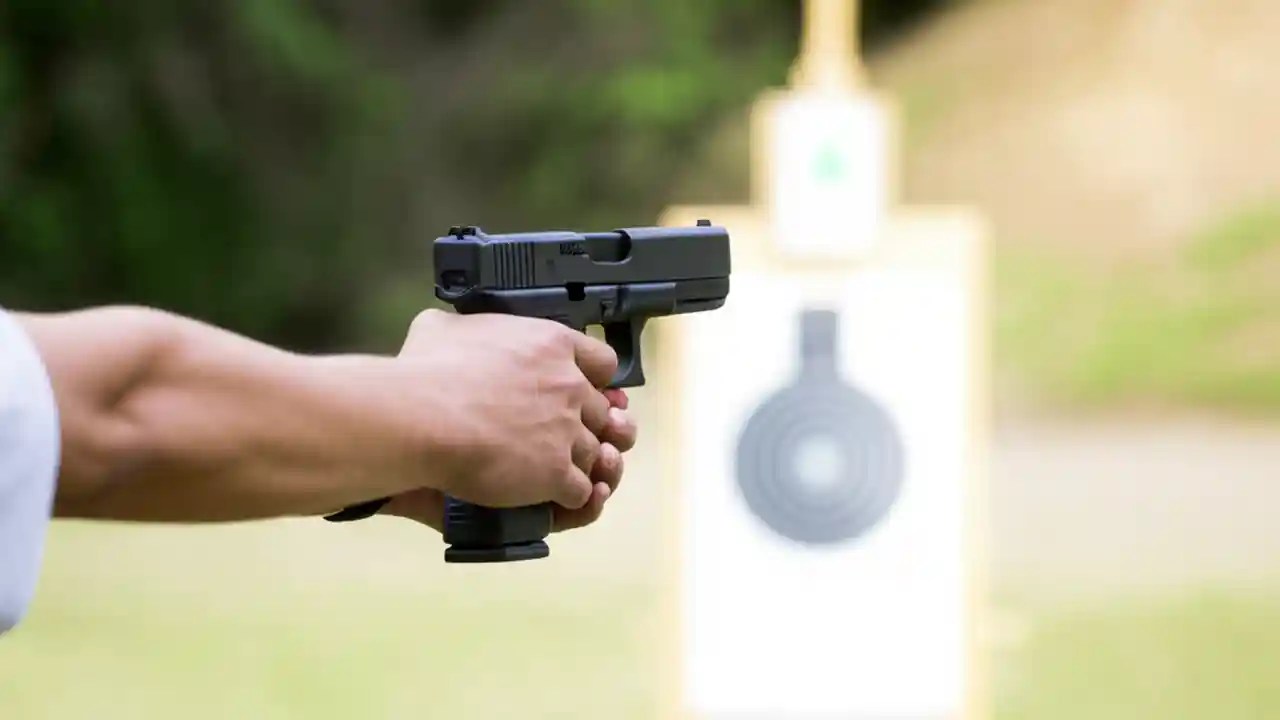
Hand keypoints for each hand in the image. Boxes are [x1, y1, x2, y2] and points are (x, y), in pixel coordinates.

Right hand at [383, 310, 636, 528]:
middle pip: (601, 411)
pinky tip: (551, 496)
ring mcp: (567, 431)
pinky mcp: (556, 472)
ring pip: (594, 453)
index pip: (602, 361)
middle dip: (586, 424)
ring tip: (554, 470)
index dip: (593, 379)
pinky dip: (569, 496)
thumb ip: (464, 327)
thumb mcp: (442, 327)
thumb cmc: (428, 369)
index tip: (577, 390)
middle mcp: (570, 386)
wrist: (421, 418)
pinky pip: (580, 490)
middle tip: (559, 436)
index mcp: (552, 344)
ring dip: (578, 463)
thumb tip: (451, 329)